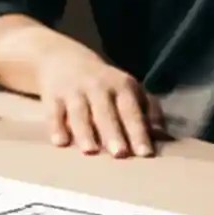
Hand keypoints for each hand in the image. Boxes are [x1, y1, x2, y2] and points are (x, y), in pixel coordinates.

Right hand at [35, 48, 164, 157]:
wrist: (62, 60)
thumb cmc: (104, 84)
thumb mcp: (129, 89)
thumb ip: (148, 111)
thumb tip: (161, 134)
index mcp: (122, 86)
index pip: (131, 111)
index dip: (138, 132)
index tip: (145, 153)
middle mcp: (98, 86)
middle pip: (106, 112)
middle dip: (113, 132)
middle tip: (120, 154)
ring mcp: (73, 91)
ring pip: (79, 112)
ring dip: (84, 131)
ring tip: (90, 151)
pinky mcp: (52, 96)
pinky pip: (53, 113)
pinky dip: (55, 126)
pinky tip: (59, 142)